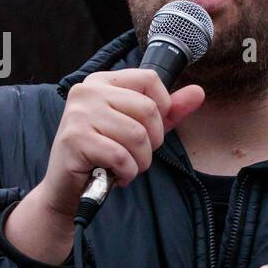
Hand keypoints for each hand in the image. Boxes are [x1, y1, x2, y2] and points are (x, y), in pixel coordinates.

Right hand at [4, 69, 203, 264]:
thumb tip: (198, 92)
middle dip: (153, 142)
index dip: (162, 108)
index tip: (150, 130)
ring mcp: (79, 114)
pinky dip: (127, 172)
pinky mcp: (75, 139)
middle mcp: (87, 91)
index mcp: (103, 81)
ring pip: (137, 135)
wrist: (68, 188)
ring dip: (140, 161)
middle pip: (148, 109)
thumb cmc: (104, 155)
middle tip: (136, 155)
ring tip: (126, 166)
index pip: (150, 79)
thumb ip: (169, 111)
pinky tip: (117, 176)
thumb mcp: (140, 128)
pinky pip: (121, 156)